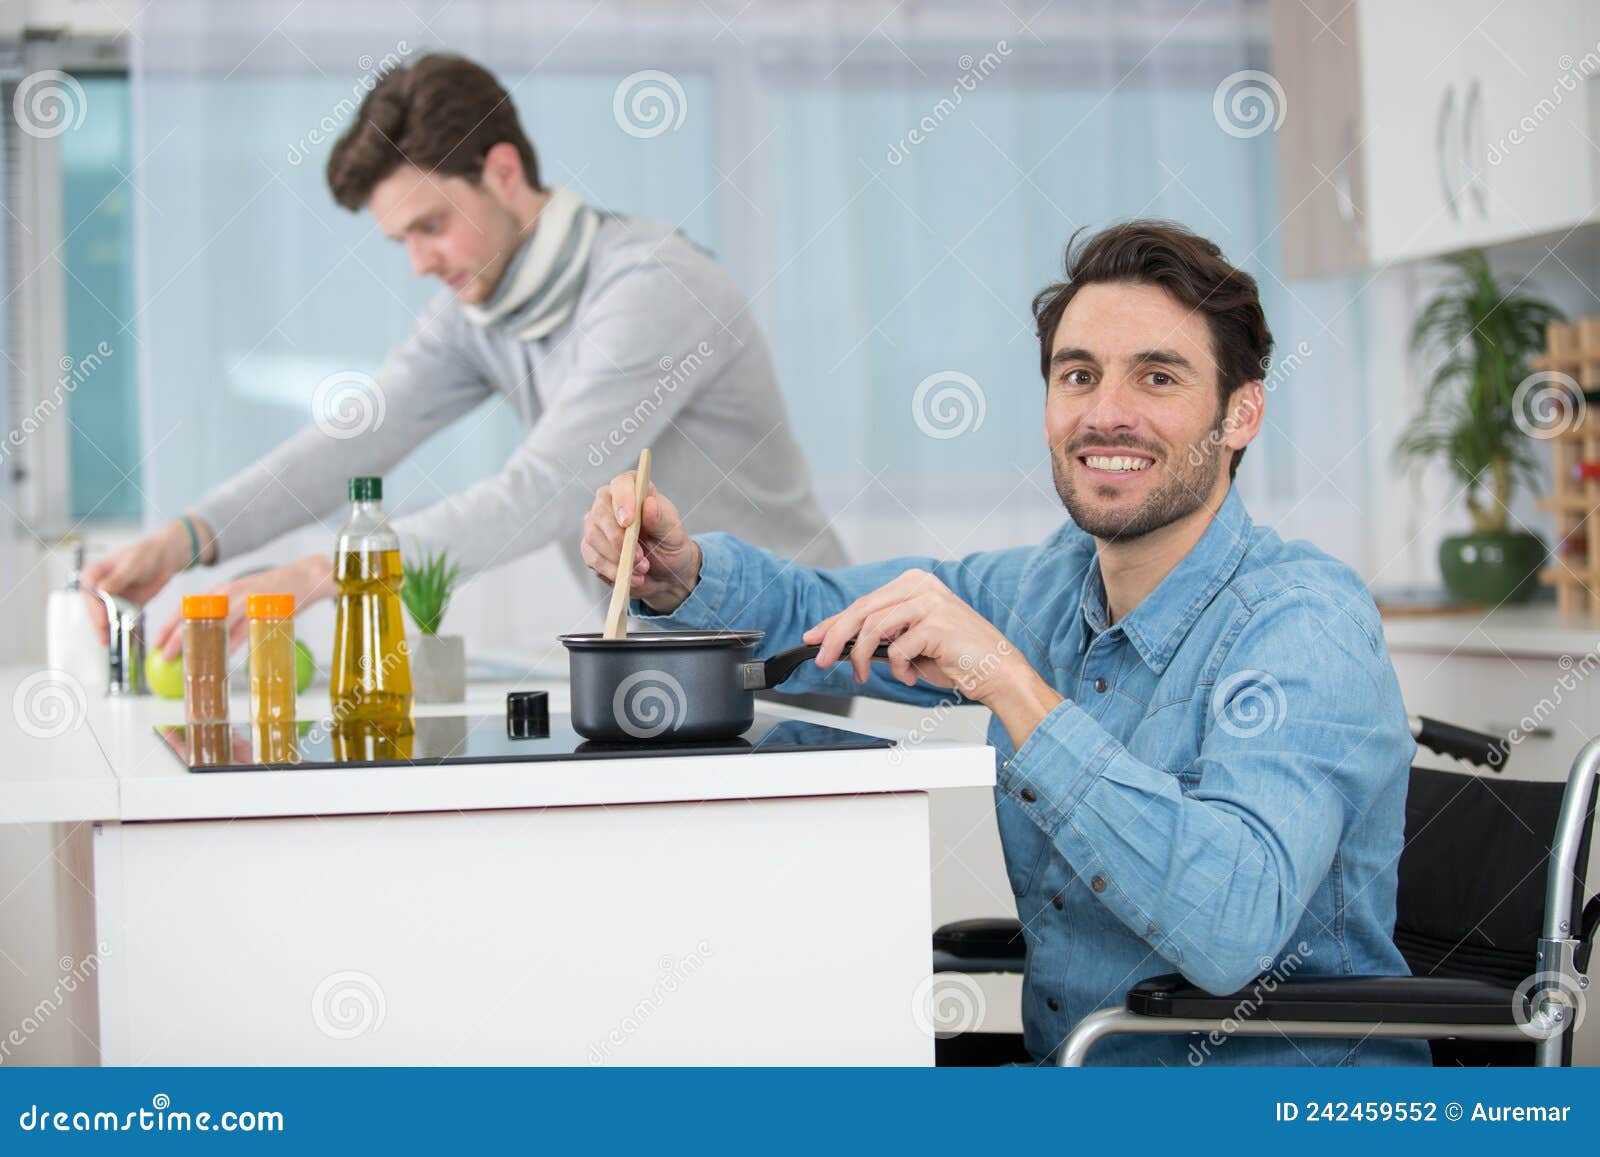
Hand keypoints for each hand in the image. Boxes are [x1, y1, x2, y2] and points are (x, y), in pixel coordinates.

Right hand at [79, 519, 198, 644]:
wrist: (165, 558)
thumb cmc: (146, 554)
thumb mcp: (133, 564)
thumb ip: (118, 578)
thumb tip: (102, 588)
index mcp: (94, 573)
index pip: (88, 593)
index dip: (94, 608)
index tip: (103, 619)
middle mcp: (99, 587)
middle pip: (95, 609)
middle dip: (100, 624)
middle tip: (107, 637)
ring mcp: (111, 598)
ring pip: (106, 617)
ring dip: (110, 630)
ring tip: (113, 642)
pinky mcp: (123, 606)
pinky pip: (120, 620)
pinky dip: (122, 629)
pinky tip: (125, 638)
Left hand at [151, 553, 335, 658]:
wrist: (305, 577)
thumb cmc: (274, 592)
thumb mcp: (245, 600)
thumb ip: (228, 615)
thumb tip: (210, 639)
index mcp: (220, 590)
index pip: (186, 607)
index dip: (168, 625)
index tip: (156, 643)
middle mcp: (227, 593)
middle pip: (194, 616)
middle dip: (175, 637)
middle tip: (163, 656)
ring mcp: (243, 600)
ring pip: (213, 626)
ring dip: (197, 645)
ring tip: (184, 661)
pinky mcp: (260, 609)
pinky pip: (241, 632)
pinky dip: (229, 647)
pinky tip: (221, 660)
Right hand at [581, 473, 701, 613]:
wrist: (665, 573)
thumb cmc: (670, 546)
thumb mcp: (674, 534)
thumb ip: (661, 519)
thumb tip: (649, 505)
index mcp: (634, 490)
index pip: (621, 484)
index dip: (622, 500)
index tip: (628, 522)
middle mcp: (611, 503)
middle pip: (601, 511)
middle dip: (619, 539)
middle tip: (640, 558)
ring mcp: (597, 525)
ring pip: (594, 536)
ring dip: (617, 558)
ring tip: (642, 569)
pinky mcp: (590, 548)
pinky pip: (593, 558)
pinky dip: (612, 571)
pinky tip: (630, 577)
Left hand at [801, 568, 1063, 747]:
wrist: (998, 673)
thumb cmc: (956, 659)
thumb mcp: (910, 643)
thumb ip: (881, 637)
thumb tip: (839, 643)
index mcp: (914, 583)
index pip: (864, 602)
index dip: (834, 622)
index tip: (814, 638)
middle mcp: (921, 586)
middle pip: (862, 610)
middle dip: (835, 638)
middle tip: (822, 660)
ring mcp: (929, 601)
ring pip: (872, 627)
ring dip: (862, 658)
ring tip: (865, 675)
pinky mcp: (936, 623)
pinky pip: (898, 649)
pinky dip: (898, 669)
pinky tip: (910, 676)